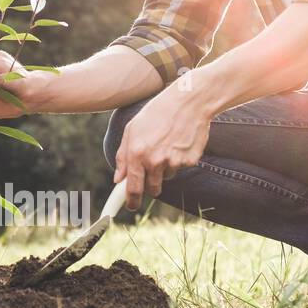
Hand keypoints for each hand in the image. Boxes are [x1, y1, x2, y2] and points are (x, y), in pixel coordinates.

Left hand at [113, 86, 211, 210]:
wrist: (189, 101)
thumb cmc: (157, 113)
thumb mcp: (132, 129)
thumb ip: (123, 156)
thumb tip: (118, 179)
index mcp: (137, 153)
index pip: (133, 188)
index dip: (131, 201)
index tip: (131, 206)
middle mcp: (155, 161)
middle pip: (152, 189)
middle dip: (150, 186)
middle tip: (152, 171)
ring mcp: (173, 162)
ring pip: (167, 176)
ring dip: (165, 168)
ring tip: (167, 144)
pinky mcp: (189, 161)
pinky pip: (181, 167)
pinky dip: (179, 159)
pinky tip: (179, 141)